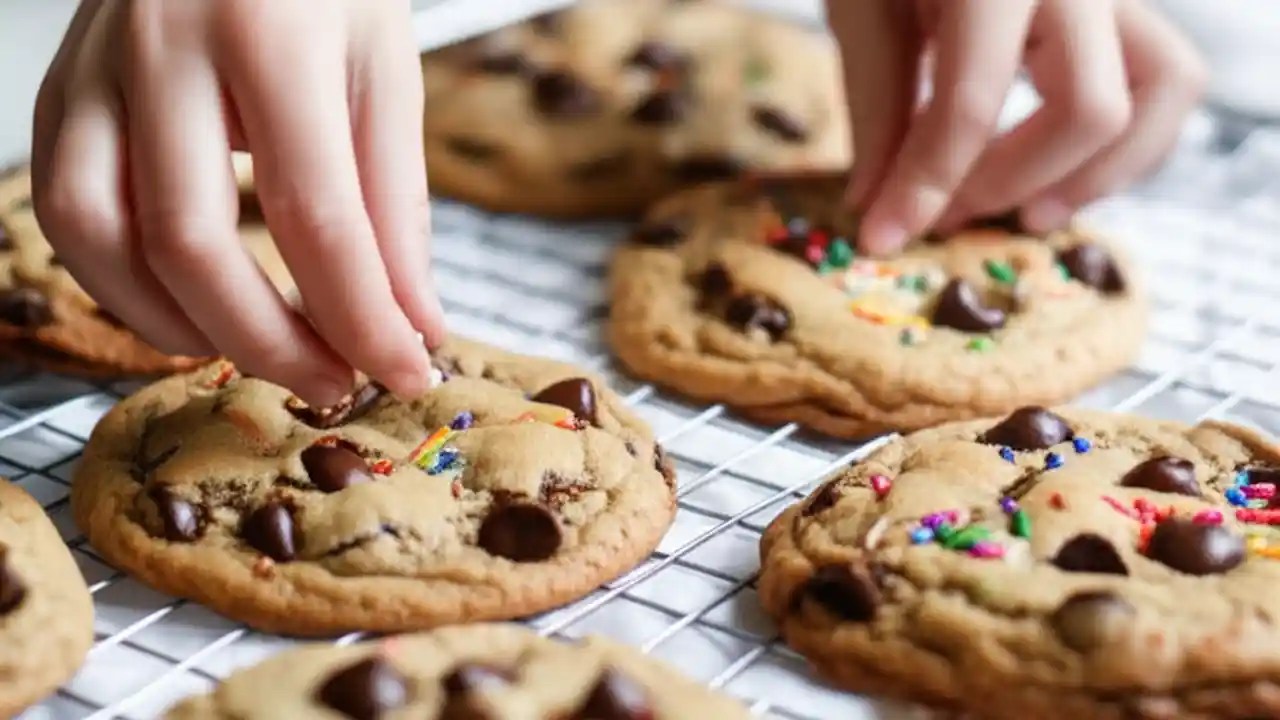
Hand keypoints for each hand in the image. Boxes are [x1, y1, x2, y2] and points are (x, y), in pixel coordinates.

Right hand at [31, 0, 445, 405]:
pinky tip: (186, 305)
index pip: (315, 213)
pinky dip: (120, 281)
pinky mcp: (60, 88)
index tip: (404, 371)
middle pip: (190, 242)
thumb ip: (397, 206)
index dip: (362, 316)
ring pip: (97, 234)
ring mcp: (93, 63)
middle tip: (333, 385)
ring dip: (175, 323)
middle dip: (268, 342)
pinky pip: (62, 208)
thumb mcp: (383, 73)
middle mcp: (161, 43)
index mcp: (267, 31)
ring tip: (254, 349)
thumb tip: (413, 326)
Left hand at [827, 0, 1207, 254]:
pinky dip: (1123, 146)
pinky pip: (1166, 81)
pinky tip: (1053, 177)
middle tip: (944, 216)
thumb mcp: (863, 8)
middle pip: (1089, 110)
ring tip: (1025, 212)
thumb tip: (876, 207)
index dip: (923, 185)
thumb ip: (877, 105)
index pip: (970, 102)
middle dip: (1008, 183)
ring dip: (1096, 174)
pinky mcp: (1126, 9)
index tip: (883, 236)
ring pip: (1162, 93)